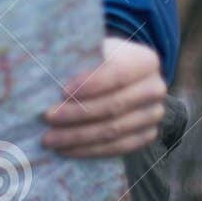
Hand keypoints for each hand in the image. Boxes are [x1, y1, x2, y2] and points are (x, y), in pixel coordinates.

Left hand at [42, 35, 164, 156]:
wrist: (121, 75)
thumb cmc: (100, 58)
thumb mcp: (94, 49)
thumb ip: (80, 56)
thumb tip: (45, 66)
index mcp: (146, 61)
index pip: (118, 74)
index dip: (90, 84)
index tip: (61, 91)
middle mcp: (156, 88)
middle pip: (114, 106)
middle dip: (77, 114)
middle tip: (48, 117)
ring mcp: (154, 115)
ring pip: (114, 131)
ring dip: (79, 137)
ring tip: (51, 139)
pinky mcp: (147, 136)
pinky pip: (119, 148)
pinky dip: (91, 151)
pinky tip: (68, 150)